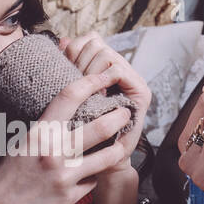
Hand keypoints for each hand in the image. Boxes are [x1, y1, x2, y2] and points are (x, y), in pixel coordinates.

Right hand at [0, 70, 130, 203]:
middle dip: (120, 116)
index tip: (105, 76)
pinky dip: (95, 175)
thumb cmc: (5, 176)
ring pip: (107, 156)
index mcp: (39, 133)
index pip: (69, 97)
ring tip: (122, 142)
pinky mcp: (70, 196)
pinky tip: (91, 173)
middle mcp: (54, 151)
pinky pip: (93, 180)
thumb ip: (45, 132)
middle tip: (127, 112)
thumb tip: (66, 117)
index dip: (92, 82)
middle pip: (100, 127)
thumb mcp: (21, 144)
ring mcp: (64, 175)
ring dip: (119, 148)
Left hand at [57, 32, 150, 173]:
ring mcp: (132, 80)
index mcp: (102, 68)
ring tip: (85, 92)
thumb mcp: (67, 99)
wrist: (96, 163)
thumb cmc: (77, 134)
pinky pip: (118, 70)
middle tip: (74, 83)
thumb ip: (67, 69)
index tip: (64, 68)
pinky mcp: (141, 92)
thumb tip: (62, 40)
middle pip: (96, 43)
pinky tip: (97, 96)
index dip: (73, 49)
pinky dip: (104, 79)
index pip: (89, 39)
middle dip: (79, 60)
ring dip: (90, 70)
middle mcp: (119, 70)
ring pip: (105, 53)